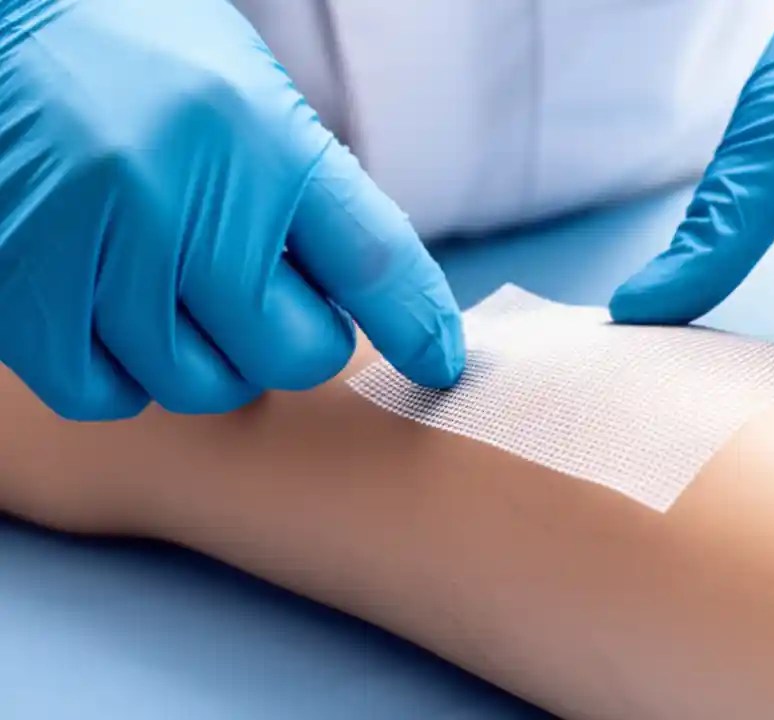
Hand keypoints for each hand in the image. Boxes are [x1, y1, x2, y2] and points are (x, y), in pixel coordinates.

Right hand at [0, 0, 464, 420]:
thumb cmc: (140, 57)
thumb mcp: (248, 96)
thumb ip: (306, 191)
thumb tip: (370, 303)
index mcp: (260, 136)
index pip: (373, 261)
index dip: (417, 326)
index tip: (437, 362)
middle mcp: (182, 197)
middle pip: (290, 351)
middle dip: (295, 340)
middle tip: (271, 304)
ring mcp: (97, 249)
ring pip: (201, 384)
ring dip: (212, 361)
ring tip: (189, 302)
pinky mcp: (23, 296)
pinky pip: (108, 394)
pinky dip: (127, 375)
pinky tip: (123, 321)